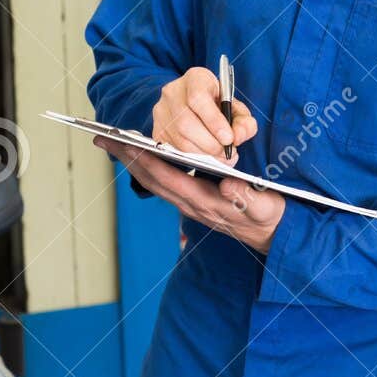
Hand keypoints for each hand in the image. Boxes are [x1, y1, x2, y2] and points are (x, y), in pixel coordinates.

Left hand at [93, 138, 285, 252]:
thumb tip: (227, 184)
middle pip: (151, 179)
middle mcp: (192, 205)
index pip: (167, 178)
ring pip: (154, 182)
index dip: (144, 159)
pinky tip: (141, 157)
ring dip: (132, 163)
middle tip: (102, 139)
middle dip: (126, 158)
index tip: (125, 143)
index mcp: (206, 203)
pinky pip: (164, 184)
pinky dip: (147, 169)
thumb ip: (246, 197)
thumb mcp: (265, 207)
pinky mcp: (194, 202)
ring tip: (114, 144)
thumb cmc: (270, 218)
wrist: (273, 237)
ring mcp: (191, 205)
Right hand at [153, 66, 257, 159]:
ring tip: (221, 157)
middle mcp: (172, 93)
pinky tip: (208, 158)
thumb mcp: (236, 107)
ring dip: (204, 154)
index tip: (229, 138)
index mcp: (195, 78)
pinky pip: (175, 150)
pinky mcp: (157, 130)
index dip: (214, 121)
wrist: (192, 102)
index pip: (198, 98)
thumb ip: (243, 121)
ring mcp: (161, 112)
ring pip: (180, 140)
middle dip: (211, 143)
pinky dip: (195, 158)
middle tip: (227, 152)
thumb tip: (238, 137)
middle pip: (186, 123)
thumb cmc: (217, 104)